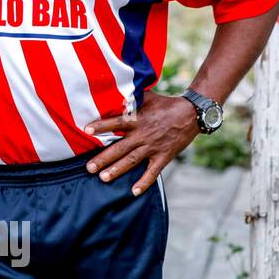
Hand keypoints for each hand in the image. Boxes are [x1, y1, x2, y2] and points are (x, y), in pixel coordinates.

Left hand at [83, 90, 198, 195]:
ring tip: (103, 178)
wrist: (192, 114)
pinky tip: (134, 191)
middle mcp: (143, 135)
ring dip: (117, 170)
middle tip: (88, 168)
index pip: (116, 123)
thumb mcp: (147, 97)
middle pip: (120, 148)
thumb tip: (114, 86)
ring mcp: (153, 147)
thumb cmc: (166, 104)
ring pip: (132, 161)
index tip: (86, 130)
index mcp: (137, 119)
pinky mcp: (164, 156)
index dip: (102, 126)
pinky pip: (153, 171)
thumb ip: (131, 96)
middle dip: (104, 158)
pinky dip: (144, 182)